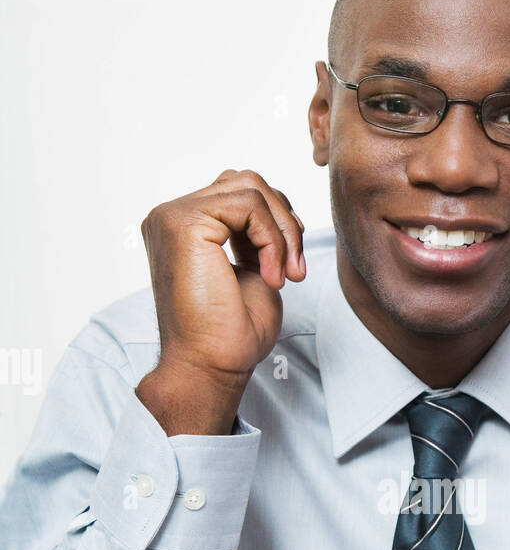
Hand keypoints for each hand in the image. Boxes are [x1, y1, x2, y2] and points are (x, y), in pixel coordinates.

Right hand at [137, 169, 304, 432]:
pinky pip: (249, 204)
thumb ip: (258, 236)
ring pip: (251, 187)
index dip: (278, 223)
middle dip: (284, 222)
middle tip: (296, 271)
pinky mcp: (184, 222)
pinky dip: (272, 239)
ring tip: (285, 275)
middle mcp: (172, 216)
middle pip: (247, 182)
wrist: (210, 367)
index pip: (240, 194)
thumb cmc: (229, 334)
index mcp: (185, 228)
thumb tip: (280, 207)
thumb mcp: (254, 272)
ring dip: (282, 232)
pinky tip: (272, 277)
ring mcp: (173, 216)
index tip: (293, 267)